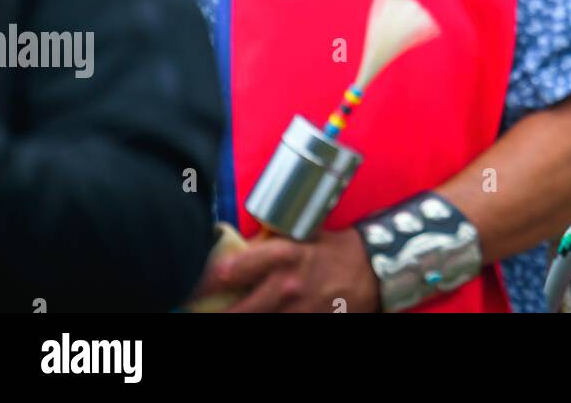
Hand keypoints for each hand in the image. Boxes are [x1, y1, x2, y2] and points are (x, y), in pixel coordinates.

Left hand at [194, 228, 379, 312]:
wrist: (377, 271)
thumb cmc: (337, 250)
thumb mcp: (305, 237)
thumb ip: (272, 246)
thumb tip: (237, 253)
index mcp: (285, 256)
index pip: (233, 269)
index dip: (207, 279)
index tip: (194, 284)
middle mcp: (287, 287)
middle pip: (235, 313)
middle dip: (217, 314)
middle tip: (202, 312)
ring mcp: (298, 313)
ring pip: (254, 323)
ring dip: (240, 319)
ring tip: (231, 315)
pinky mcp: (310, 326)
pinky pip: (278, 333)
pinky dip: (267, 324)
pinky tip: (264, 317)